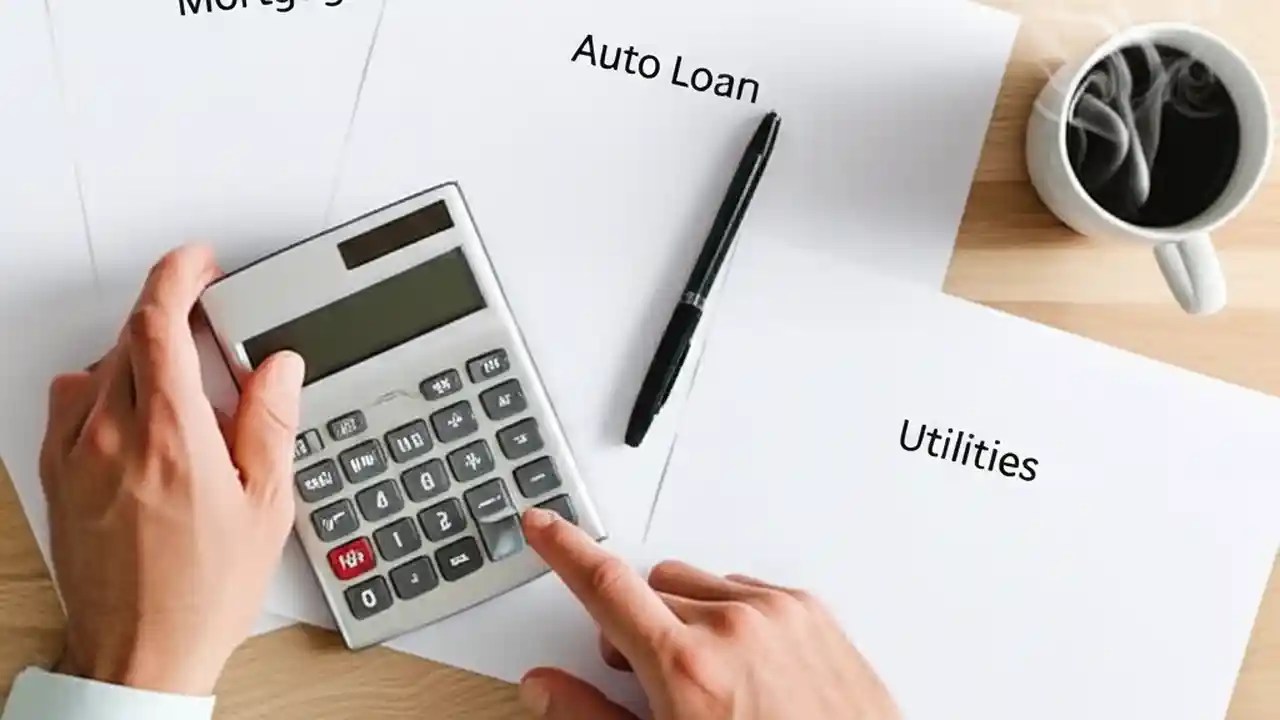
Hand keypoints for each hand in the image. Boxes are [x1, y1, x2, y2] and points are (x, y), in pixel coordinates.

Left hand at [39, 246, 304, 694]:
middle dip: (171, 319)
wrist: (139, 653)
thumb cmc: (201, 593)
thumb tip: (277, 369)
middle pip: (130, 338)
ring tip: (179, 389)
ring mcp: (73, 455)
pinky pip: (69, 404)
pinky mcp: (54, 475)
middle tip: (211, 335)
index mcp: (172, 437)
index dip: (177, 276)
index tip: (197, 264)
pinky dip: (103, 391)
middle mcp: (111, 437)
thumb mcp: (266, 507)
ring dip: (139, 357)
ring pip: (98, 367)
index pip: (158, 323)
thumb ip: (270, 424)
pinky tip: (136, 421)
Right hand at [518, 509, 899, 719]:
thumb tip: (544, 686)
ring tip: (707, 682)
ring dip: (688, 620)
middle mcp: (734, 626)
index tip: (542, 524)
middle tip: (647, 679)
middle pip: (651, 589)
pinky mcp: (813, 613)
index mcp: (687, 666)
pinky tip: (746, 670)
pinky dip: (734, 618)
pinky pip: (748, 591)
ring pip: (699, 587)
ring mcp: (779, 614)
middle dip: (637, 626)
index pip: (605, 586)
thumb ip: (593, 716)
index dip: (563, 549)